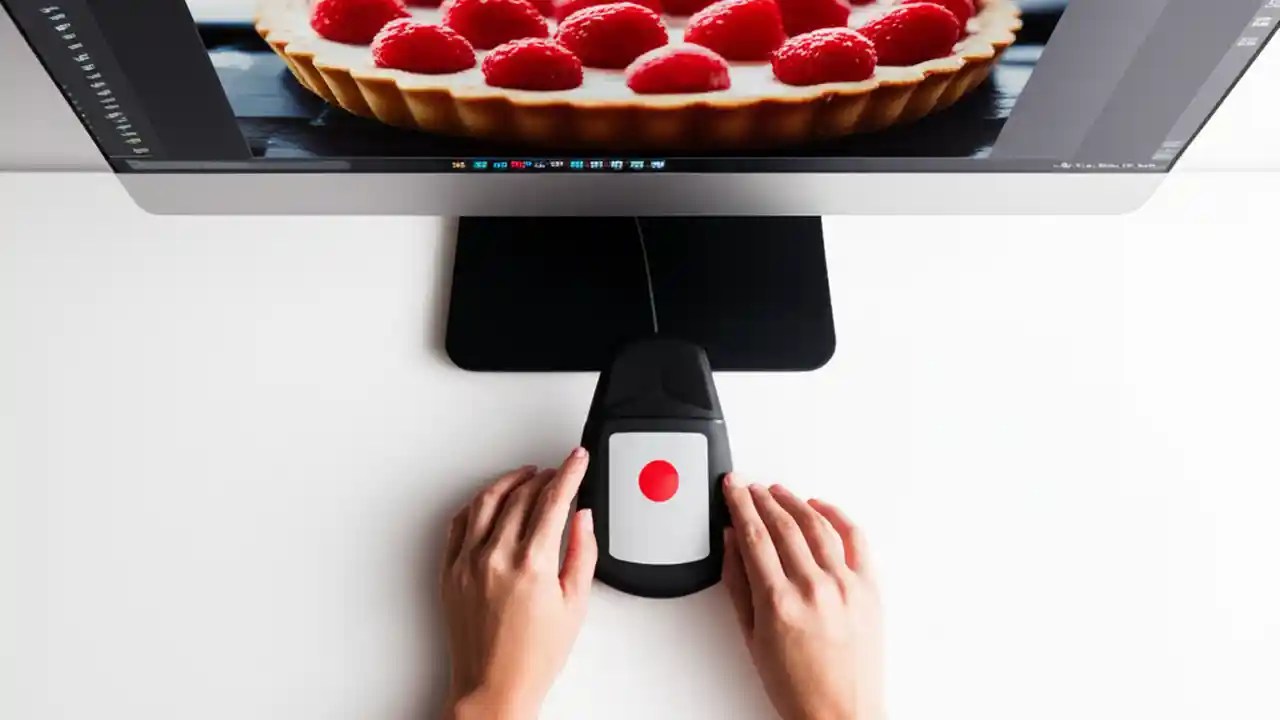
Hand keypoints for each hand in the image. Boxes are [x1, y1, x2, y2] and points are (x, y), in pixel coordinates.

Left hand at [440, 448, 596, 719]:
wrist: (493, 687)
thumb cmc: (534, 657)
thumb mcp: (575, 606)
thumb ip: (582, 554)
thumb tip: (582, 517)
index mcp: (532, 565)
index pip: (553, 500)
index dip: (569, 473)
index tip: (577, 459)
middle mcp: (496, 558)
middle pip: (521, 495)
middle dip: (544, 476)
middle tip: (558, 471)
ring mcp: (468, 563)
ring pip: (487, 501)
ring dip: (509, 481)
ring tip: (525, 475)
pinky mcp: (450, 572)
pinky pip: (459, 523)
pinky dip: (478, 504)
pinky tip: (490, 500)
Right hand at [722, 476, 884, 719]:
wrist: (840, 713)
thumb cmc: (796, 686)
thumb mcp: (751, 637)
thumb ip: (738, 584)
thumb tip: (731, 542)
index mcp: (779, 603)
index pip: (754, 536)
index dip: (739, 504)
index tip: (732, 487)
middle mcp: (814, 589)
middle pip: (783, 524)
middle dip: (761, 498)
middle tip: (749, 486)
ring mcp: (846, 586)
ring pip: (817, 524)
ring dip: (794, 501)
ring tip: (778, 492)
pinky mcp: (870, 588)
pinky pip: (855, 538)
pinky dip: (836, 515)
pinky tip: (819, 507)